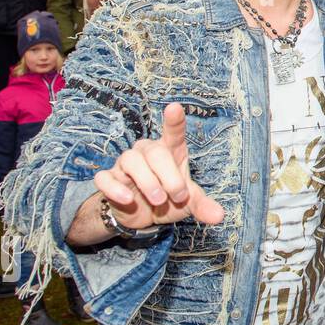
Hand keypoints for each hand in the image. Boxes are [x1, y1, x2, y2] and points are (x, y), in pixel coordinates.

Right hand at [94, 103, 224, 229]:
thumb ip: (203, 206)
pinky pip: (105, 178)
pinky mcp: (109, 180)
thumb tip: (219, 217)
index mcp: (170, 152)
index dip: (173, 121)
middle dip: (169, 175)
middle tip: (178, 196)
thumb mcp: (188, 204)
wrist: (142, 216)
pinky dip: (114, 188)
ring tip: (159, 200)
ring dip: (147, 181)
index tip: (174, 108)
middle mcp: (147, 153)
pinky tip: (127, 199)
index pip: (173, 133)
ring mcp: (125, 165)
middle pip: (155, 151)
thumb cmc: (169, 199)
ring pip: (131, 160)